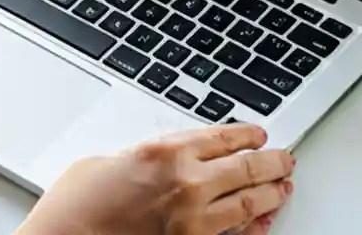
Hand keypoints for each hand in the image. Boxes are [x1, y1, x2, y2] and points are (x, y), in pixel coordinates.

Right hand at [16, 124, 293, 234]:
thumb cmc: (75, 207)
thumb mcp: (107, 160)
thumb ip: (145, 155)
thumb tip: (166, 158)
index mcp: (165, 152)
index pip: (223, 137)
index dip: (248, 135)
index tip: (259, 135)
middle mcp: (187, 184)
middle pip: (248, 167)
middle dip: (273, 162)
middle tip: (285, 159)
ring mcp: (194, 222)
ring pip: (251, 203)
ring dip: (273, 192)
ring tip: (284, 187)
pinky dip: (256, 227)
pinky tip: (266, 220)